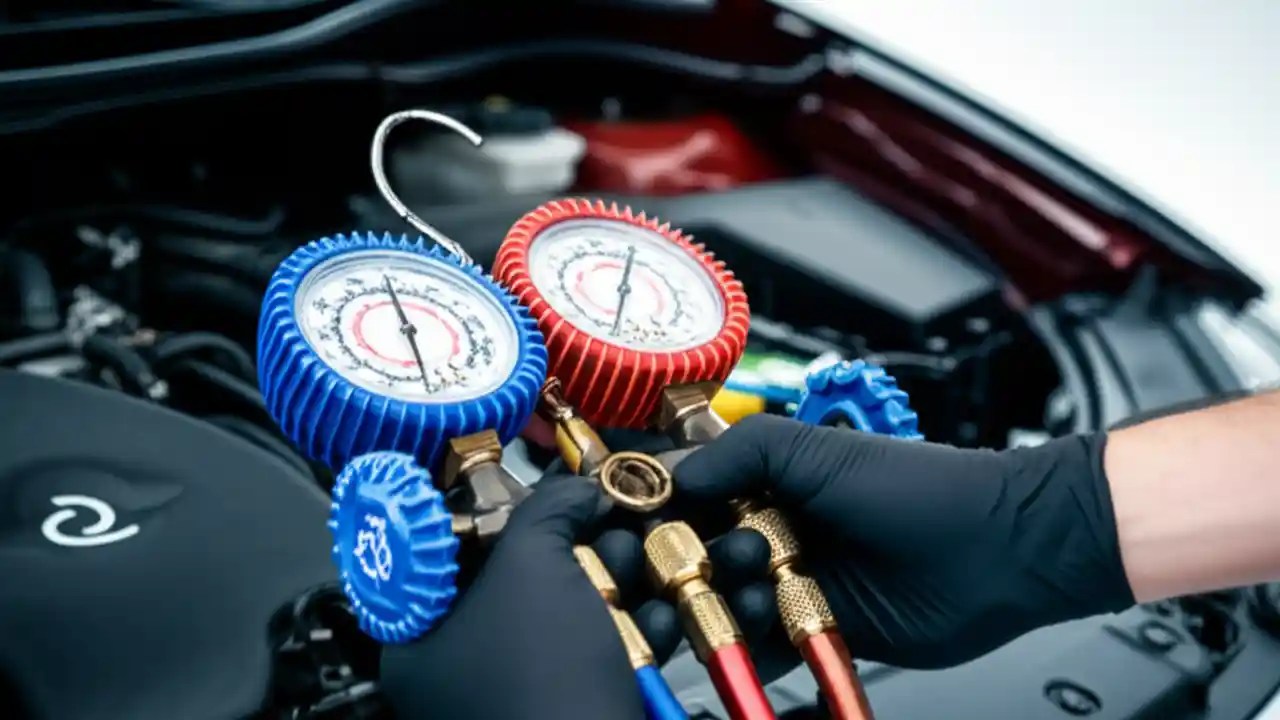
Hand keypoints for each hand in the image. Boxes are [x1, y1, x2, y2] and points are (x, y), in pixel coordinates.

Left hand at [380, 476, 661, 719]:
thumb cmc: (542, 676)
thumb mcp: (533, 566)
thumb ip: (548, 510)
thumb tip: (575, 490)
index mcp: (421, 637)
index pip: (449, 549)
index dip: (500, 510)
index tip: (543, 488)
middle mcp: (462, 667)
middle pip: (518, 576)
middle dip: (576, 543)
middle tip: (609, 516)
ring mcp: (521, 691)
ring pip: (570, 611)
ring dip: (617, 577)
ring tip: (647, 555)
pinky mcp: (574, 707)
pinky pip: (601, 650)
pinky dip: (636, 626)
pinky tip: (664, 607)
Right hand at [674, 414, 1134, 671]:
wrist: (997, 551)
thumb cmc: (918, 489)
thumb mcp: (821, 452)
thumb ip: (743, 452)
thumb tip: (672, 475)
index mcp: (767, 478)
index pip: (688, 490)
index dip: (651, 506)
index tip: (621, 522)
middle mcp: (771, 528)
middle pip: (694, 551)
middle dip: (672, 562)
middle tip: (661, 572)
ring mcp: (789, 579)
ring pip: (718, 601)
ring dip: (705, 605)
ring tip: (716, 601)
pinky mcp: (812, 628)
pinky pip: (758, 645)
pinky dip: (738, 648)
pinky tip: (732, 640)